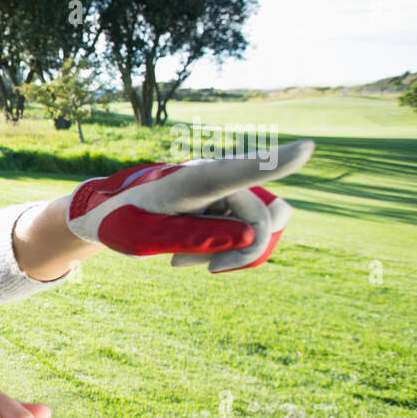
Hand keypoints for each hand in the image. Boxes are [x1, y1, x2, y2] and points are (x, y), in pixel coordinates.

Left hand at [66, 139, 312, 271]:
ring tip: (187, 260)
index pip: (238, 170)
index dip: (276, 162)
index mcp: (193, 180)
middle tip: (208, 270)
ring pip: (262, 227)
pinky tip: (194, 255)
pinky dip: (230, 249)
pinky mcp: (227, 199)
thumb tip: (253, 237)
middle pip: (266, 218)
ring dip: (236, 252)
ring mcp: (225, 187)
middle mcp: (217, 176)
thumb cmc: (125, 221)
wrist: (109, 213)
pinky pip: (250, 231)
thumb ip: (196, 236)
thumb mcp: (150, 238)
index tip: (307, 147)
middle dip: (245, 252)